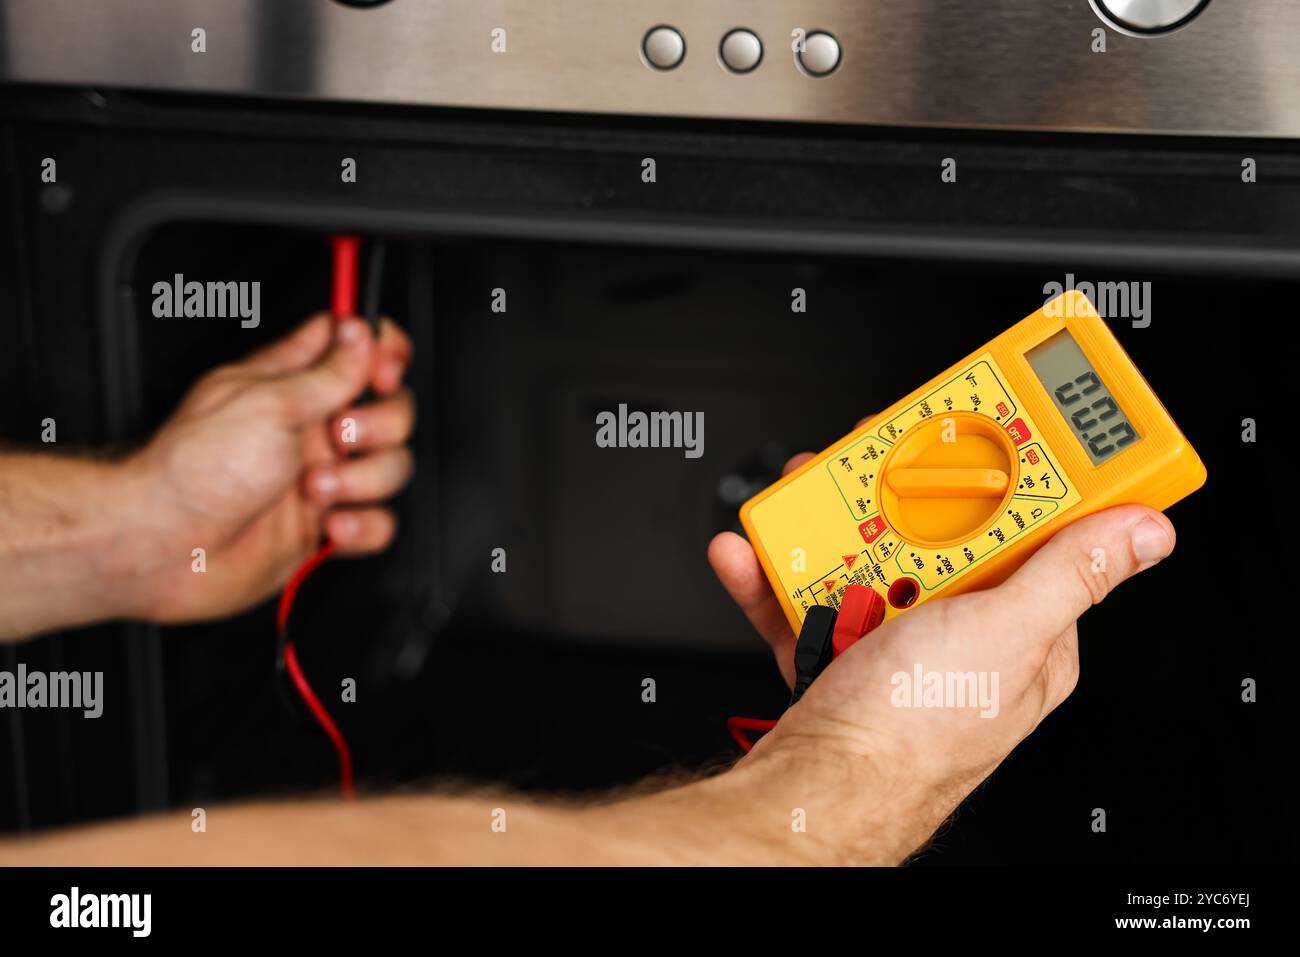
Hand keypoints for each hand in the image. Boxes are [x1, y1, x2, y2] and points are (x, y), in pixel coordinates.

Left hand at [121, 314, 414, 623]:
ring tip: (315, 488)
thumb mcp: (269, 402)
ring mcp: (322, 477)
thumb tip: (362, 334)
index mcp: (293, 384)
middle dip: (380, 425)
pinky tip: (330, 526)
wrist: (166, 547)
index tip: (381, 370)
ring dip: (363, 480)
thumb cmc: (193, 470)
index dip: (382, 351)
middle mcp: (312, 429)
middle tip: (342, 435)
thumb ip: (328, 371)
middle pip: (391, 409)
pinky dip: (363, 527)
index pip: (355, 346)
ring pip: (391, 467)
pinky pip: (379, 523)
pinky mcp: (325, 526)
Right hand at [707, 449, 1175, 862]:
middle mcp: (966, 639)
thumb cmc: (912, 733)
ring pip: (870, 559)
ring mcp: (900, 647)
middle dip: (896, 499)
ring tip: (803, 515)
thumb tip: (1145, 532)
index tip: (977, 432)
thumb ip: (1069, 576)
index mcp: (1026, 633)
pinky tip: (755, 556)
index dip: (1007, 477)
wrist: (813, 789)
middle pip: (940, 535)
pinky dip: (778, 577)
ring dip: (826, 533)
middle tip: (871, 471)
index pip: (1032, 533)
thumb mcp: (1005, 634)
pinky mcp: (842, 657)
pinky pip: (811, 599)